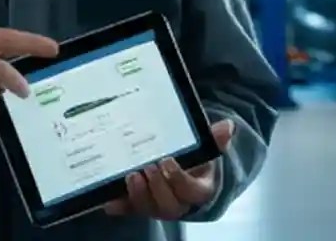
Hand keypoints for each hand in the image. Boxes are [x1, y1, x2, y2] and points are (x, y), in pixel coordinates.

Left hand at [103, 119, 234, 220]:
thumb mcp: (206, 150)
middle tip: (147, 168)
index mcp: (197, 191)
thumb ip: (214, 139)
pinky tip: (108, 198)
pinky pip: (128, 209)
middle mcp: (177, 203)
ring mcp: (156, 206)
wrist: (184, 173)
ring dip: (138, 195)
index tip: (167, 162)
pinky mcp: (138, 205)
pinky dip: (118, 205)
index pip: (192, 191)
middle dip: (157, 188)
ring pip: (148, 209)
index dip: (179, 180)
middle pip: (169, 205)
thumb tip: (227, 126)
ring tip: (130, 176)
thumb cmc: (195, 161)